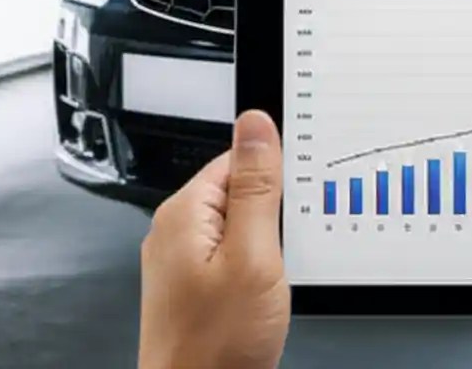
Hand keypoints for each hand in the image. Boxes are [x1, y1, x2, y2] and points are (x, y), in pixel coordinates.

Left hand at [139, 111, 289, 368]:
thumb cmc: (215, 346)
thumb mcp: (252, 255)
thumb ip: (257, 187)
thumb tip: (256, 125)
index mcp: (184, 213)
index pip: (237, 159)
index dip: (276, 177)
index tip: (295, 202)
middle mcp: (176, 232)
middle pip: (240, 192)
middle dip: (273, 216)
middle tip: (283, 251)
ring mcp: (183, 261)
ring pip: (240, 228)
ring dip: (266, 247)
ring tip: (270, 281)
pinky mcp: (195, 287)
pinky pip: (234, 257)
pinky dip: (256, 270)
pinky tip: (263, 296)